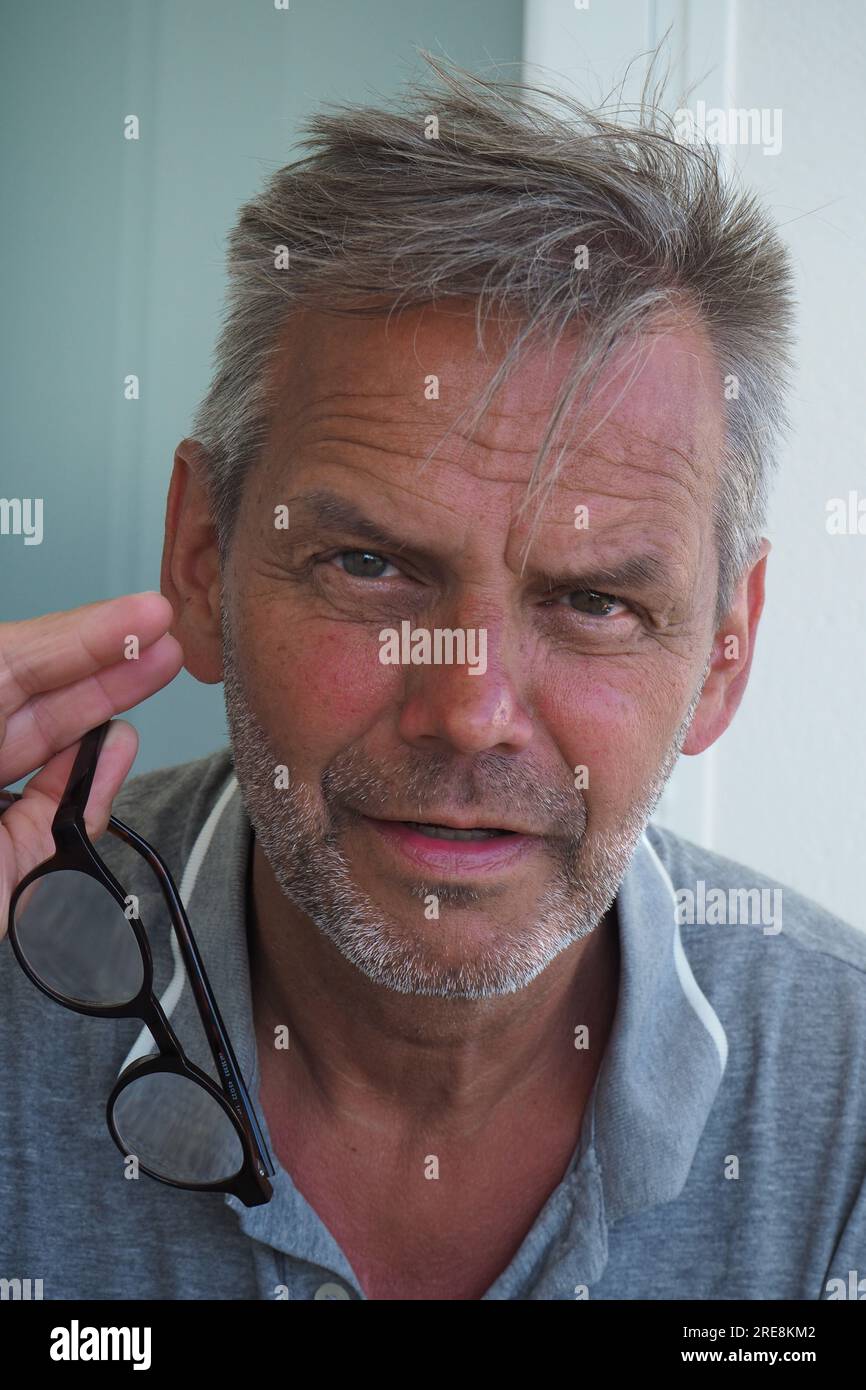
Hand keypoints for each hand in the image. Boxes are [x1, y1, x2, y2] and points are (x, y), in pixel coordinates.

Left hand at [0, 592, 183, 938]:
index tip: (135, 614)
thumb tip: (77, 701)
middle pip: (34, 694)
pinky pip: (64, 812)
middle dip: (102, 657)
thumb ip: (9, 675)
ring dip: (108, 705)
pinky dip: (97, 776)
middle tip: (159, 627)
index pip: (7, 660)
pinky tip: (119, 741)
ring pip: (55, 748)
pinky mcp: (13, 863)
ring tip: (157, 665)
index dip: (74, 633)